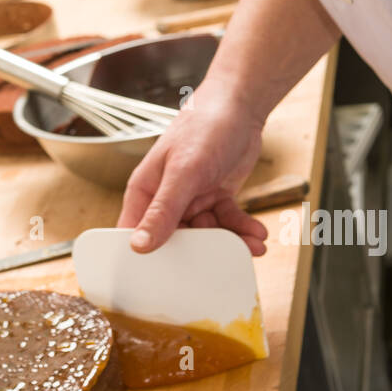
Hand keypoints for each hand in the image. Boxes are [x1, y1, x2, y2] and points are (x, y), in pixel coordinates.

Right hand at [116, 82, 267, 254]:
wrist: (240, 105)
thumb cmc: (203, 127)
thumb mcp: (183, 173)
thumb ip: (163, 211)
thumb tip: (139, 246)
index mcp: (145, 191)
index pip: (134, 234)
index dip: (144, 259)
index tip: (160, 285)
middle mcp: (165, 197)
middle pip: (175, 240)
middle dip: (200, 255)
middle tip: (220, 269)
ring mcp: (192, 198)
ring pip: (206, 234)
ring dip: (229, 242)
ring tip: (253, 246)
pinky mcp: (216, 196)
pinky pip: (226, 222)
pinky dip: (242, 229)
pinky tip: (257, 233)